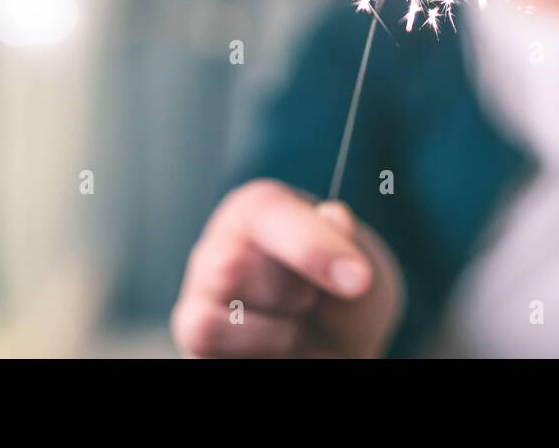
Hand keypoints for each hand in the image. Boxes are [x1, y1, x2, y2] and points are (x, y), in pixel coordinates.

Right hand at [172, 179, 402, 357]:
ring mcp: (201, 288)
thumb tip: (334, 216)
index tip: (359, 280)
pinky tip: (275, 346)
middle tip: (313, 300)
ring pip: (221, 309)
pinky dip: (258, 351)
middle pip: (236, 266)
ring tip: (295, 324)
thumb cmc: (343, 301)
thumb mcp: (365, 270)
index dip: (312, 246)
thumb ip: (350, 245)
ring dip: (279, 329)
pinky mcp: (193, 331)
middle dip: (294, 294)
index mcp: (263, 207)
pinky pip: (208, 339)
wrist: (335, 352)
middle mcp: (221, 240)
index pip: (267, 210)